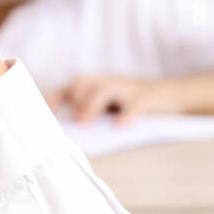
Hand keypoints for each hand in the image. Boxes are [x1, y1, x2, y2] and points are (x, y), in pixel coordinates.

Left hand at [45, 74, 174, 123]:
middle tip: (69, 119)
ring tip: (83, 121)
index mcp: (98, 83)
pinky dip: (126, 114)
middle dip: (73, 98)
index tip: (42, 112)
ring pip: (106, 89)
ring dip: (91, 104)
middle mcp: (109, 81)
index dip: (55, 97)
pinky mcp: (146, 98)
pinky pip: (135, 104)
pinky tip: (119, 125)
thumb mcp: (109, 105)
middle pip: (84, 81)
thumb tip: (68, 133)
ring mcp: (128, 88)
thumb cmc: (131, 104)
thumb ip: (90, 112)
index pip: (70, 85)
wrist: (172, 95)